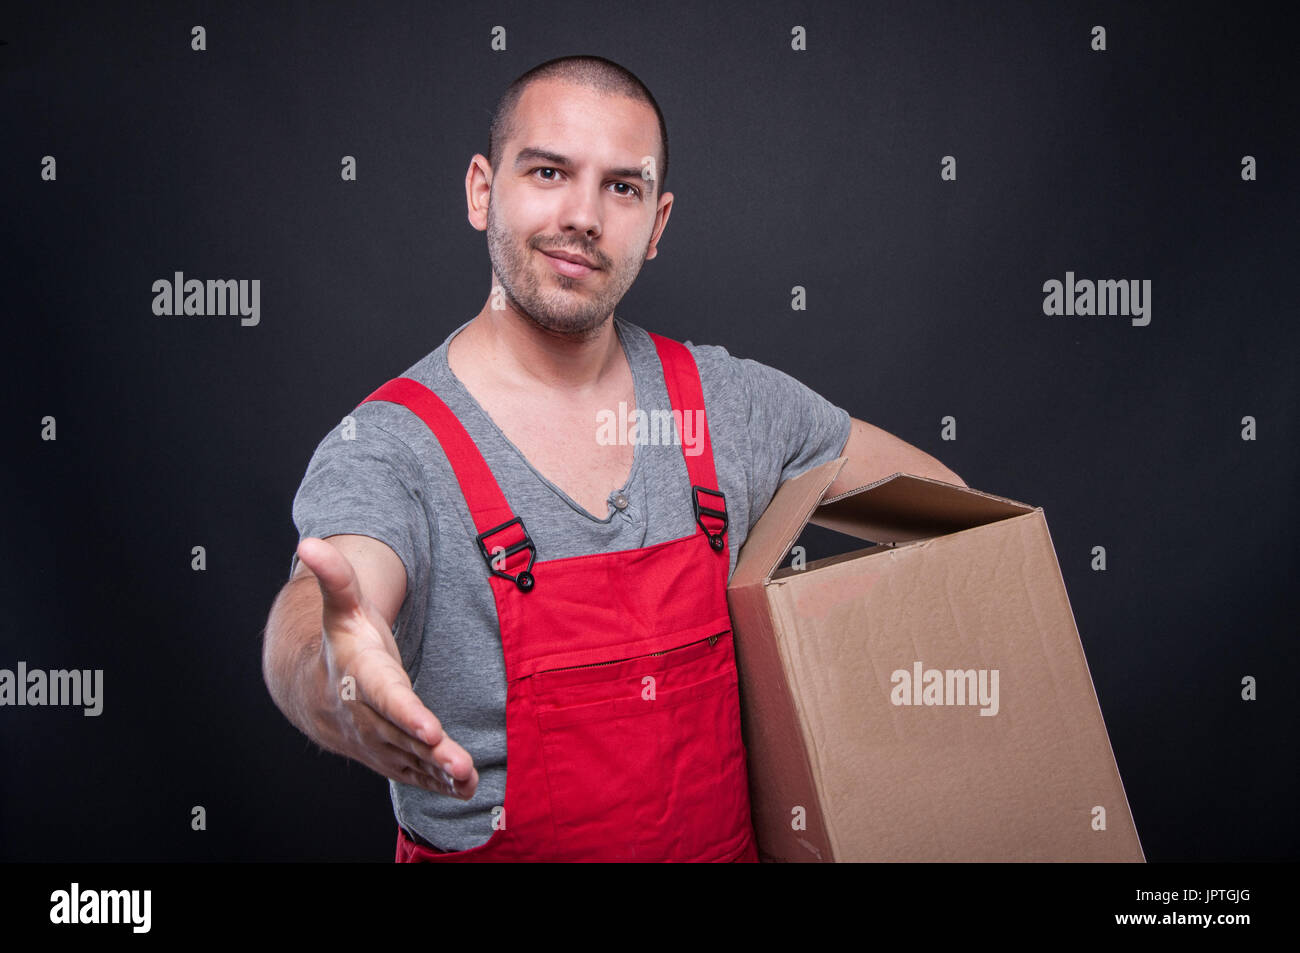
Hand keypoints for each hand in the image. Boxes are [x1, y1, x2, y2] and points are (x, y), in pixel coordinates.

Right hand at [295, 536, 478, 799]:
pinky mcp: (391, 755)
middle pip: (402, 737)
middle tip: (459, 764)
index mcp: (362, 679)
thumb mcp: (340, 608)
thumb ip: (335, 578)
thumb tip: (310, 542)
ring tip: (467, 780)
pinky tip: (466, 789)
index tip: (429, 727)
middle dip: (430, 752)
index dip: (406, 714)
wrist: (319, 690)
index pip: (386, 698)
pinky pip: (415, 773)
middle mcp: (368, 716)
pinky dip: (439, 784)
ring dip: (439, 773)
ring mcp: (379, 740)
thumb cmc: (344, 644)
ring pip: (411, 761)